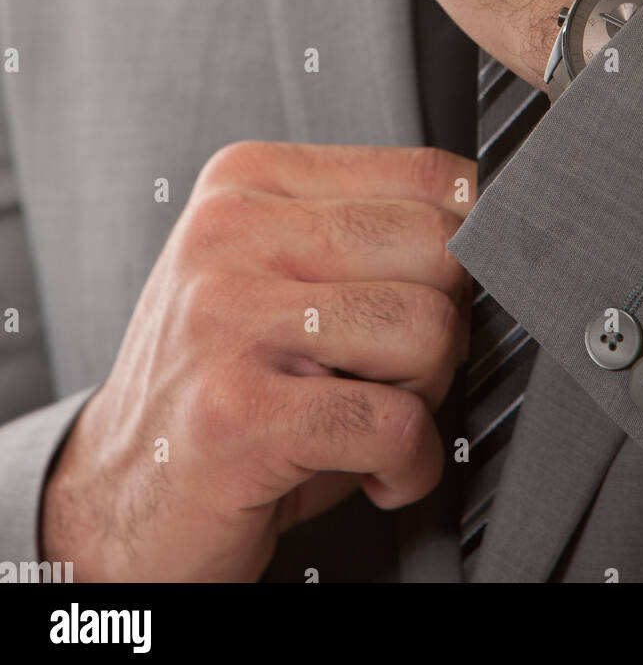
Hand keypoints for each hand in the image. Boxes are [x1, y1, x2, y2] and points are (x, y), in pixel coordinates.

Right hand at [41, 142, 474, 581]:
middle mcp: (229, 232)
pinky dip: (408, 466)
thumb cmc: (223, 379)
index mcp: (249, 181)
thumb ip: (368, 235)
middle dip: (447, 323)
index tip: (439, 295)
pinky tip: (370, 470)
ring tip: (369, 413)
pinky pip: (393, 424)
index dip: (468, 246)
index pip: (426, 173)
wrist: (123, 491)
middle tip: (396, 368)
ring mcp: (225, 317)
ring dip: (425, 397)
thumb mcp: (284, 277)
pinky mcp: (234, 412)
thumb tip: (495, 230)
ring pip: (426, 330)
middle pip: (440, 246)